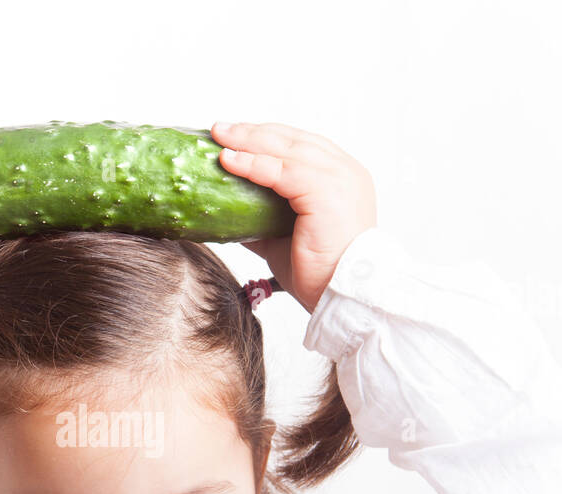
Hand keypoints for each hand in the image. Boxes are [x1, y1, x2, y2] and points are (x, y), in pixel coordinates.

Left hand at [209, 122, 376, 313]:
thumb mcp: (284, 240)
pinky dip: (251, 163)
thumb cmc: (319, 275)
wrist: (341, 296)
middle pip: (291, 139)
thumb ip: (262, 222)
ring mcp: (338, 177)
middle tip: (219, 129)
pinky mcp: (326, 189)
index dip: (266, 139)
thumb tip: (230, 216)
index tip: (235, 137)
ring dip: (248, 140)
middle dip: (253, 132)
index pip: (299, 146)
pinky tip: (227, 159)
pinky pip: (281, 169)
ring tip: (218, 137)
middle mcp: (344, 171)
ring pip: (285, 148)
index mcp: (341, 179)